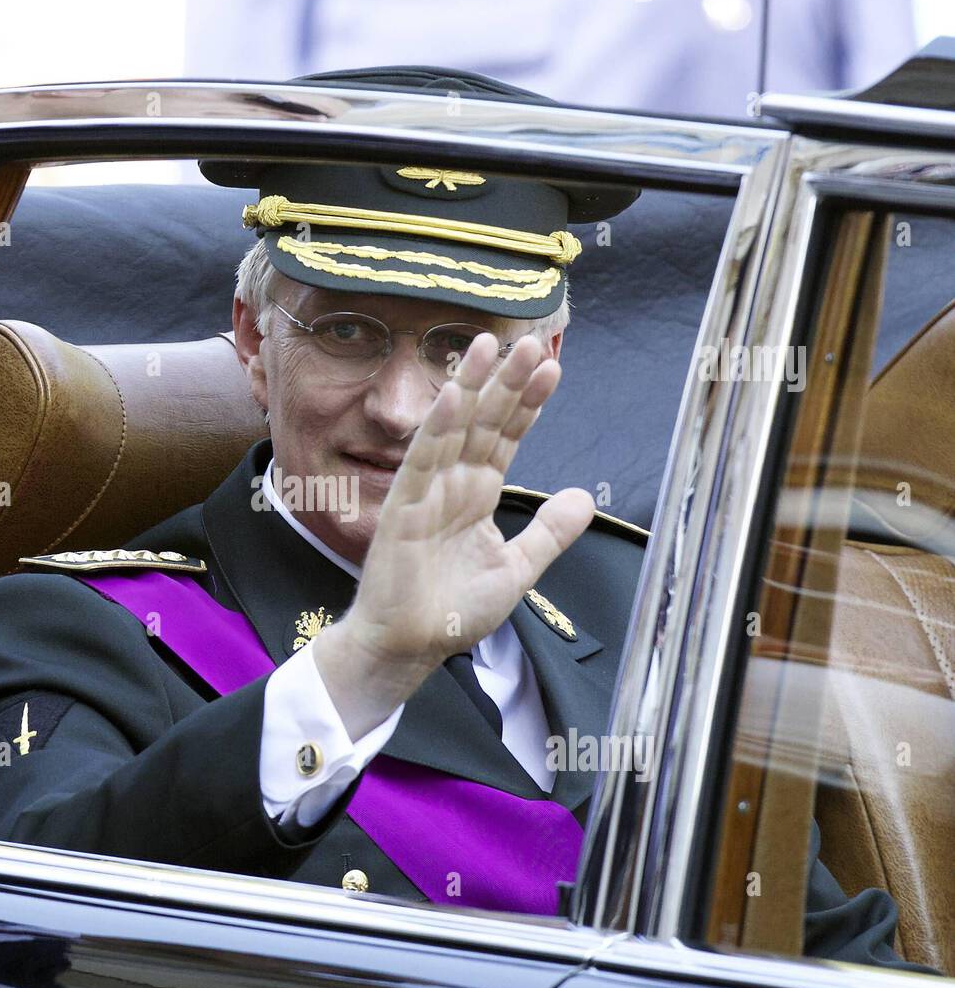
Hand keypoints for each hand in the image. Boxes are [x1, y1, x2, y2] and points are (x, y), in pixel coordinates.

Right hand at [313, 333, 594, 737]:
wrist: (412, 645)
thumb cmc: (455, 610)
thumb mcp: (518, 568)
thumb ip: (549, 532)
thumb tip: (585, 496)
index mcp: (478, 493)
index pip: (506, 436)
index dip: (528, 403)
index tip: (551, 367)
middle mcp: (453, 484)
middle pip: (483, 422)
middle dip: (505, 382)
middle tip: (529, 342)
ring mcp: (426, 491)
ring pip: (452, 429)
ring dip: (470, 387)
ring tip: (488, 346)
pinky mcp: (403, 507)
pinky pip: (420, 460)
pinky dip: (435, 427)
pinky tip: (451, 396)